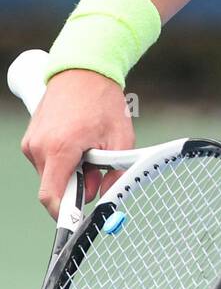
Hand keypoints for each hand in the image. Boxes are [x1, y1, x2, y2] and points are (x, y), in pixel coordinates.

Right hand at [21, 69, 135, 220]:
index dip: (64, 214)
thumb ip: (115, 172)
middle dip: (77, 186)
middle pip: (55, 186)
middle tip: (98, 168)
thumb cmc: (103, 101)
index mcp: (60, 148)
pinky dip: (62, 159)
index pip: (51, 197)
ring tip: (88, 147)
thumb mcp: (121, 139)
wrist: (83, 69)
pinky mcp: (31, 137)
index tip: (78, 220)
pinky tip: (76, 141)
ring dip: (70, 171)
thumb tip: (105, 195)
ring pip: (51, 174)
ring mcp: (31, 142)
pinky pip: (47, 161)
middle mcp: (39, 147)